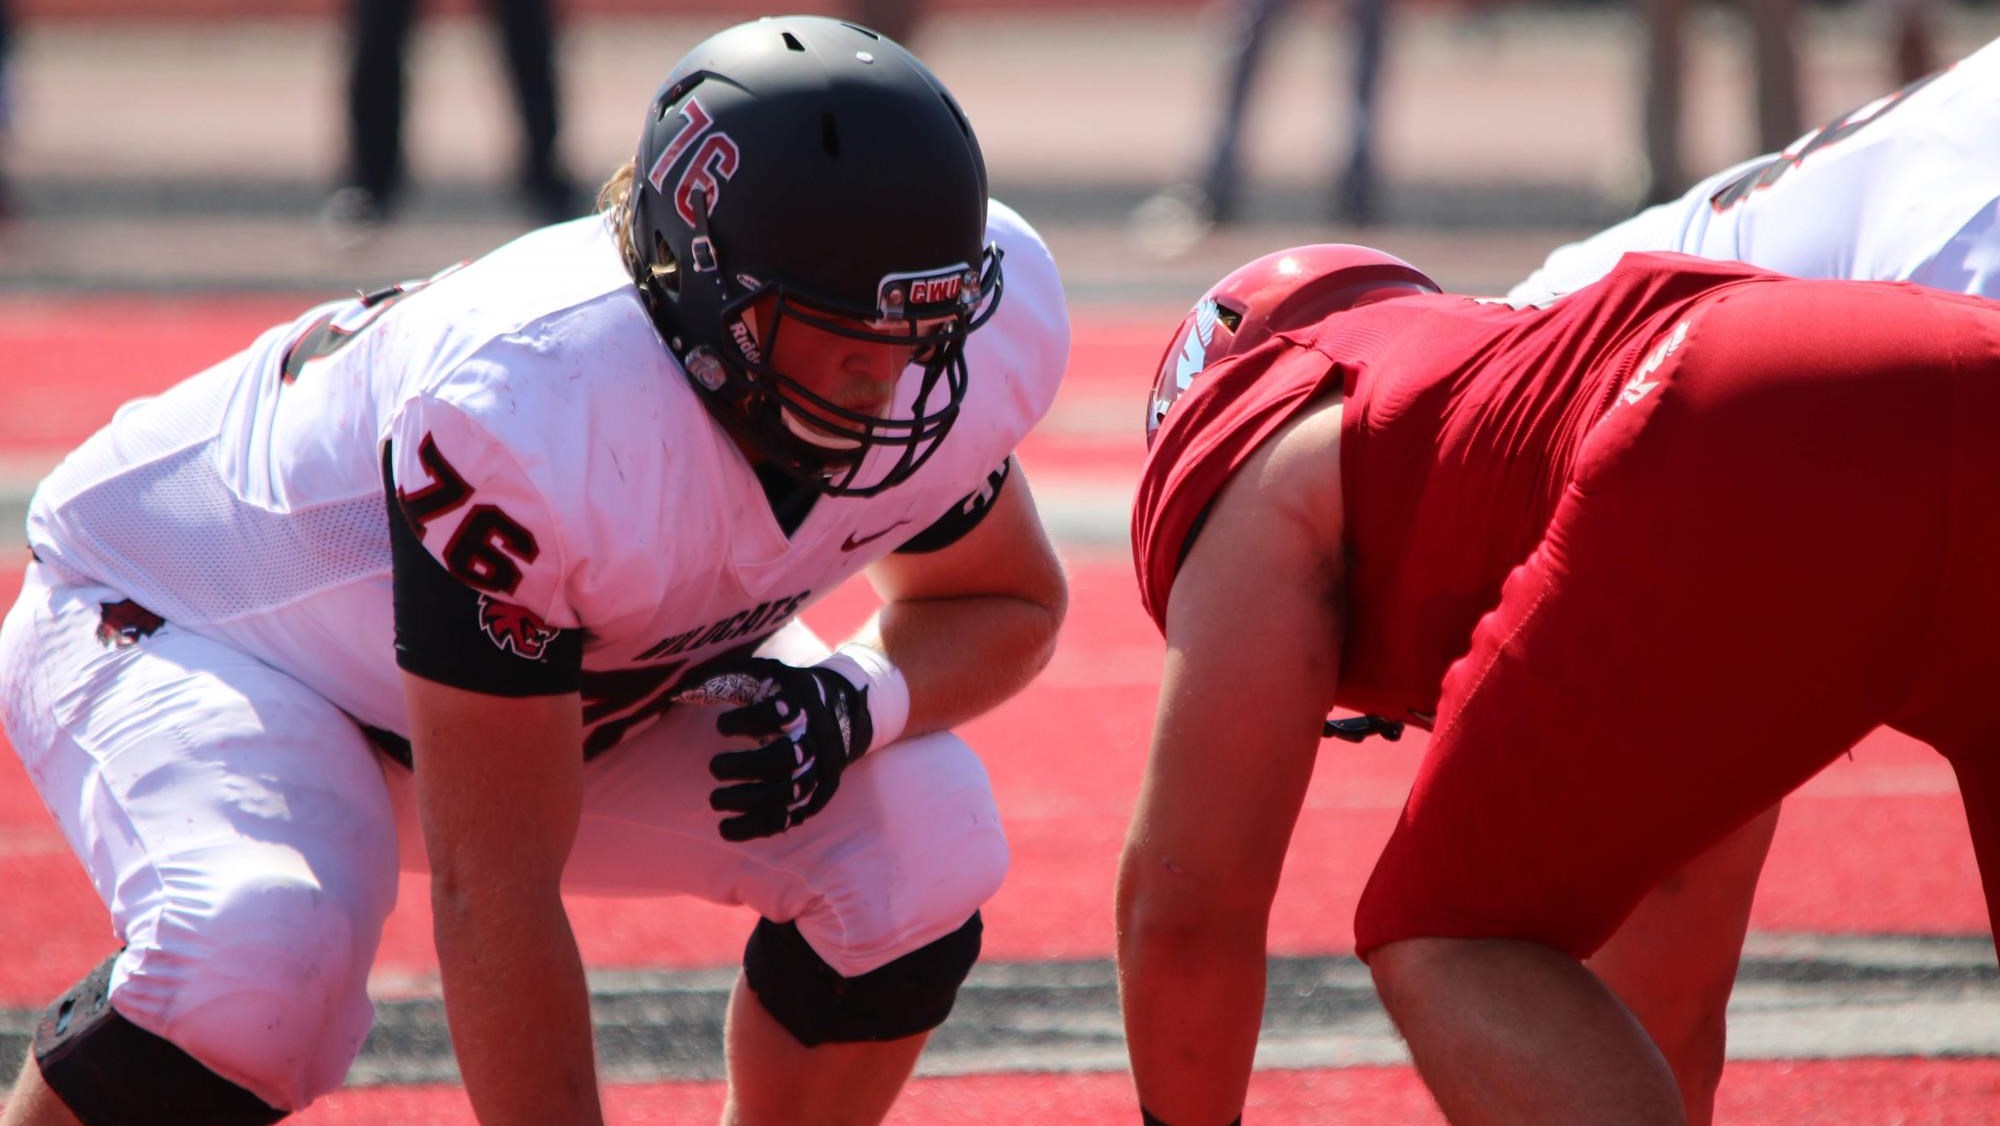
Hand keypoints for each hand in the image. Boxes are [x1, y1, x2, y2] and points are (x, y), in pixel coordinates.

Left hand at [674, 656, 873, 841]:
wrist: (843, 711)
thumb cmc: (787, 691)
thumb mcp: (764, 674)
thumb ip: (725, 680)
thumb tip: (680, 693)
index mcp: (802, 701)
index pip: (777, 712)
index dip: (746, 721)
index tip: (721, 725)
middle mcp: (816, 737)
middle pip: (786, 759)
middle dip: (745, 767)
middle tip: (714, 767)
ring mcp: (819, 770)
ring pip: (787, 794)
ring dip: (746, 801)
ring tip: (715, 800)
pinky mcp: (815, 796)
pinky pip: (787, 819)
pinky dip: (755, 827)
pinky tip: (725, 829)